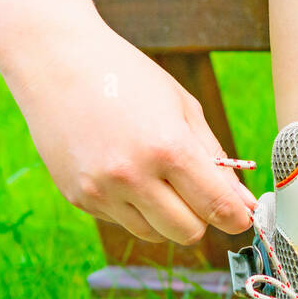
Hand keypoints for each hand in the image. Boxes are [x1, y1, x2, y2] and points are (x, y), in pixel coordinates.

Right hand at [7, 27, 254, 243]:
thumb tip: (241, 204)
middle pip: (188, 233)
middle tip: (197, 195)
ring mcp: (102, 192)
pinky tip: (122, 170)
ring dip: (166, 217)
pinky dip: (133, 207)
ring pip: (155, 235)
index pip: (216, 206)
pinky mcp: (80, 199)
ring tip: (156, 178)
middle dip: (201, 219)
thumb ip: (214, 158)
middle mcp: (132, 177)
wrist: (56, 63)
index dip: (237, 218)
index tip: (241, 217)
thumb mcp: (181, 107)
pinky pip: (122, 221)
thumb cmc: (126, 77)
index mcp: (167, 147)